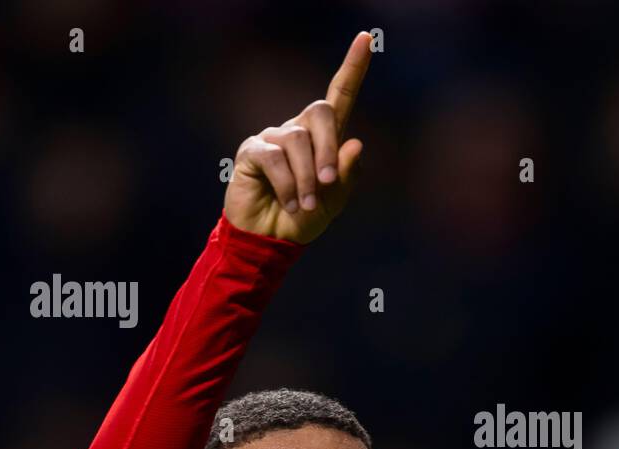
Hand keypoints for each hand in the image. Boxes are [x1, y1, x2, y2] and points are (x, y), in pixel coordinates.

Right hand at [224, 31, 371, 243]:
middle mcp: (299, 130)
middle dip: (329, 148)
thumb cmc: (304, 219)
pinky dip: (288, 185)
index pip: (340, 96)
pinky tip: (289, 202)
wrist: (270, 241)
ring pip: (298, 141)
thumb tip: (356, 143)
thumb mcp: (334, 201)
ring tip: (306, 205)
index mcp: (324, 138)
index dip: (353, 68)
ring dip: (307, 179)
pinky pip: (275, 158)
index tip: (365, 38)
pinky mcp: (253, 150)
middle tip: (328, 182)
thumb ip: (346, 175)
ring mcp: (274, 138)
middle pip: (320, 112)